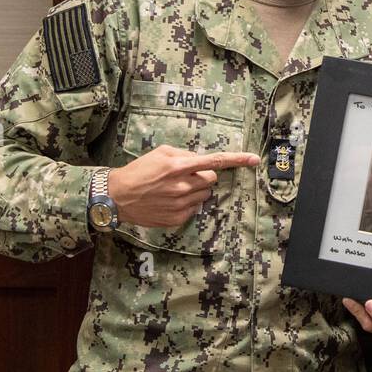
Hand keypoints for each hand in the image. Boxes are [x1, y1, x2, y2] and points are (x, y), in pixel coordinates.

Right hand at [109, 145, 258, 227]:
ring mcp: (181, 204)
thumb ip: (185, 155)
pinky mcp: (178, 218)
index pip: (215, 161)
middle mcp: (182, 186)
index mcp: (179, 167)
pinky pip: (195, 208)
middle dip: (203, 176)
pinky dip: (188, 203)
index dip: (237, 159)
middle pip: (212, 179)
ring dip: (196, 190)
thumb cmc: (139, 170)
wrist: (117, 196)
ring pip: (205, 194)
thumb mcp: (161, 153)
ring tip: (175, 189)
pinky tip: (171, 200)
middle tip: (185, 176)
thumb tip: (201, 160)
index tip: (254, 159)